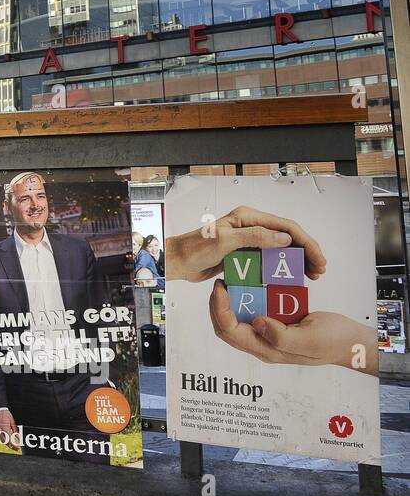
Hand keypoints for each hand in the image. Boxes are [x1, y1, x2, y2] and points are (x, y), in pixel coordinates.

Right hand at [0, 409, 19, 451]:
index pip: (9, 440)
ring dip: (8, 445)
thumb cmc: (6, 415)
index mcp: (5, 428)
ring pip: (2, 441)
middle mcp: (0, 431)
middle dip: (12, 447)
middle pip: (6, 442)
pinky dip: (4, 441)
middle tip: (17, 449)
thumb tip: (18, 437)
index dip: (14, 445)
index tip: (18, 447)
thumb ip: (15, 430)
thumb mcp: (12, 422)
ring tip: (13, 447)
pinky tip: (8, 443)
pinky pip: (0, 438)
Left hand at [166, 205, 325, 282]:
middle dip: (305, 252)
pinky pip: (268, 259)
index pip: (285, 227)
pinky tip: (290, 278)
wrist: (177, 261)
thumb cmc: (194, 249)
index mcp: (247, 217)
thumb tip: (284, 238)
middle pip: (286, 236)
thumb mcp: (225, 242)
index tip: (317, 259)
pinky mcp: (243, 253)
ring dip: (296, 260)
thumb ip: (254, 238)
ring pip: (280, 248)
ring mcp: (247, 239)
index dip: (305, 242)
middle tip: (318, 270)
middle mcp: (249, 225)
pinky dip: (281, 267)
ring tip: (310, 275)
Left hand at [209, 281, 376, 374]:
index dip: (220, 309)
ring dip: (230, 302)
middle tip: (221, 282)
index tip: (220, 288)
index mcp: (267, 350)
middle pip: (227, 327)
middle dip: (218, 305)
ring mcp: (268, 335)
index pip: (230, 331)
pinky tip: (250, 283)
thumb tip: (256, 323)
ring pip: (237, 320)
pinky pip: (253, 313)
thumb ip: (281, 337)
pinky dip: (247, 299)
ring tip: (231, 281)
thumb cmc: (334, 342)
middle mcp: (263, 344)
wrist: (351, 341)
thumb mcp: (309, 340)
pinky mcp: (275, 325)